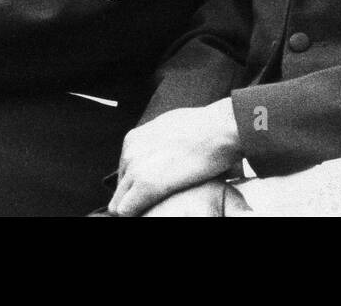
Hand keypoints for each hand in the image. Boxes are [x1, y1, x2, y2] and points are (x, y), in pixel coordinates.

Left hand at [109, 99, 241, 215]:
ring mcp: (136, 169)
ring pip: (119, 203)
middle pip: (121, 187)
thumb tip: (164, 148)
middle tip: (158, 200)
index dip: (138, 183)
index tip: (155, 189)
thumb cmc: (206, 126)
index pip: (125, 171)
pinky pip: (126, 211)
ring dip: (137, 206)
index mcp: (134, 139)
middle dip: (135, 196)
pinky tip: (155, 211)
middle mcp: (129, 152)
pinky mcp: (146, 186)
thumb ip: (158, 139)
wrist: (221, 128)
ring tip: (158, 206)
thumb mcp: (172, 125)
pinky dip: (138, 214)